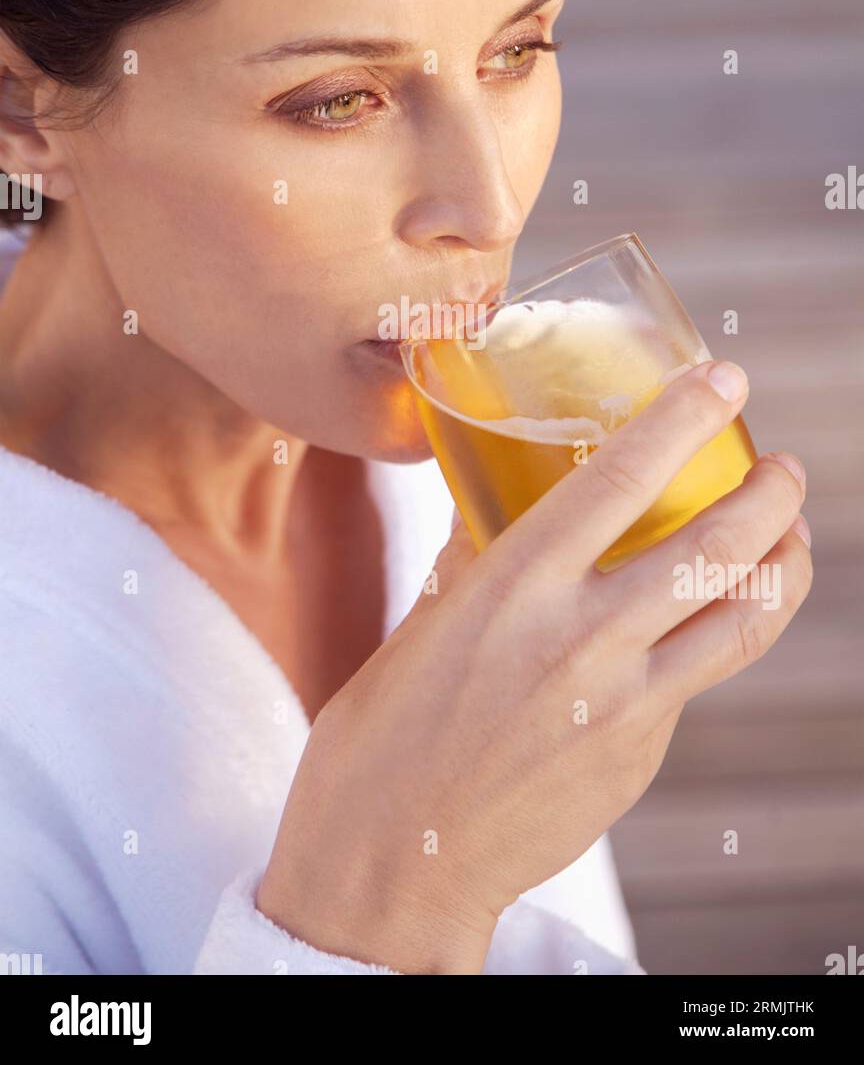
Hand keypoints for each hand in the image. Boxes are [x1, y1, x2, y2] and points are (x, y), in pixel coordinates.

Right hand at [256, 359, 811, 972]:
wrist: (392, 865)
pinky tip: (703, 627)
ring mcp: (621, 706)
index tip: (724, 381)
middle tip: (782, 466)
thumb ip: (475, 557)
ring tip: (792, 539)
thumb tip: (502, 501)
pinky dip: (713, 640)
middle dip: (771, 495)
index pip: (620, 478)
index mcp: (512, 588)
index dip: (685, 418)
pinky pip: (695, 682)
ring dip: (786, 568)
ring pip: (743, 622)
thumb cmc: (383, 740)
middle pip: (716, 548)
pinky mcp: (639, 757)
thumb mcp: (422, 624)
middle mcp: (580, 640)